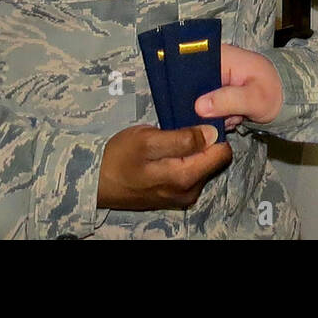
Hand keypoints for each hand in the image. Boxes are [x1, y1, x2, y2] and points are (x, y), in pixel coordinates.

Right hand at [96, 123, 231, 210]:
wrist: (95, 182)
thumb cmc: (119, 157)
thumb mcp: (148, 140)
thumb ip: (183, 139)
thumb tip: (213, 133)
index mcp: (186, 178)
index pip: (222, 153)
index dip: (215, 133)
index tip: (200, 121)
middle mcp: (190, 192)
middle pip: (214, 160)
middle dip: (204, 142)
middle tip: (181, 127)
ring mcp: (182, 197)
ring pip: (202, 166)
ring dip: (193, 152)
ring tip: (171, 139)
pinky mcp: (174, 197)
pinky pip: (190, 174)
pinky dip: (184, 161)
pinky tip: (168, 153)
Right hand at [195, 43, 283, 127]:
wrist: (284, 99)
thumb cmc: (273, 92)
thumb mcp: (254, 98)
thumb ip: (228, 100)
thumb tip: (199, 107)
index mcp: (218, 55)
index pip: (188, 67)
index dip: (187, 89)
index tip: (200, 108)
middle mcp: (210, 64)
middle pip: (189, 87)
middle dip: (203, 107)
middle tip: (226, 115)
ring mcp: (211, 78)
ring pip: (196, 101)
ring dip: (212, 114)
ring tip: (234, 115)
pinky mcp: (213, 92)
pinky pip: (204, 107)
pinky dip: (216, 116)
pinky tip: (231, 117)